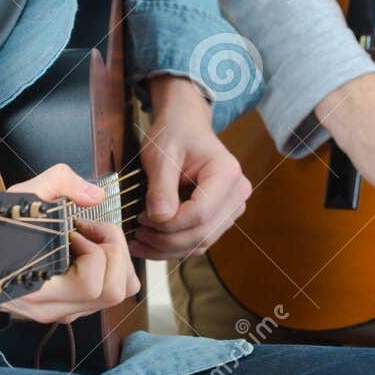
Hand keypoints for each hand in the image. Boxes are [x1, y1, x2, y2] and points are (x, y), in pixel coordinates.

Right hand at [0, 164, 138, 324]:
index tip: (74, 226)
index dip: (94, 247)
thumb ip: (60, 182)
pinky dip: (109, 269)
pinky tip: (86, 251)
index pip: (93, 283)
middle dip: (113, 251)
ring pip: (117, 294)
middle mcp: (55, 308)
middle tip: (89, 230)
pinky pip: (107, 293)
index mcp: (41, 290)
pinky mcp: (69, 308)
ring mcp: (63, 311)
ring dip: (114, 260)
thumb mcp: (20, 195)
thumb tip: (95, 195)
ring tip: (89, 239)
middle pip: (114, 290)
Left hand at [129, 75, 250, 259]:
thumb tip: (159, 219)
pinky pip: (198, 241)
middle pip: (202, 233)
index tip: (141, 218)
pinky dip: (173, 246)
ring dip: (167, 249)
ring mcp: (232, 208)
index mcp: (227, 173)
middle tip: (137, 233)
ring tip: (139, 240)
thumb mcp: (161, 155)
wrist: (185, 125)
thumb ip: (160, 187)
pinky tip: (150, 242)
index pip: (200, 213)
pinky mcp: (220, 218)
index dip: (169, 224)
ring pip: (200, 243)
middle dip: (165, 240)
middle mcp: (237, 193)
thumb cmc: (174, 134)